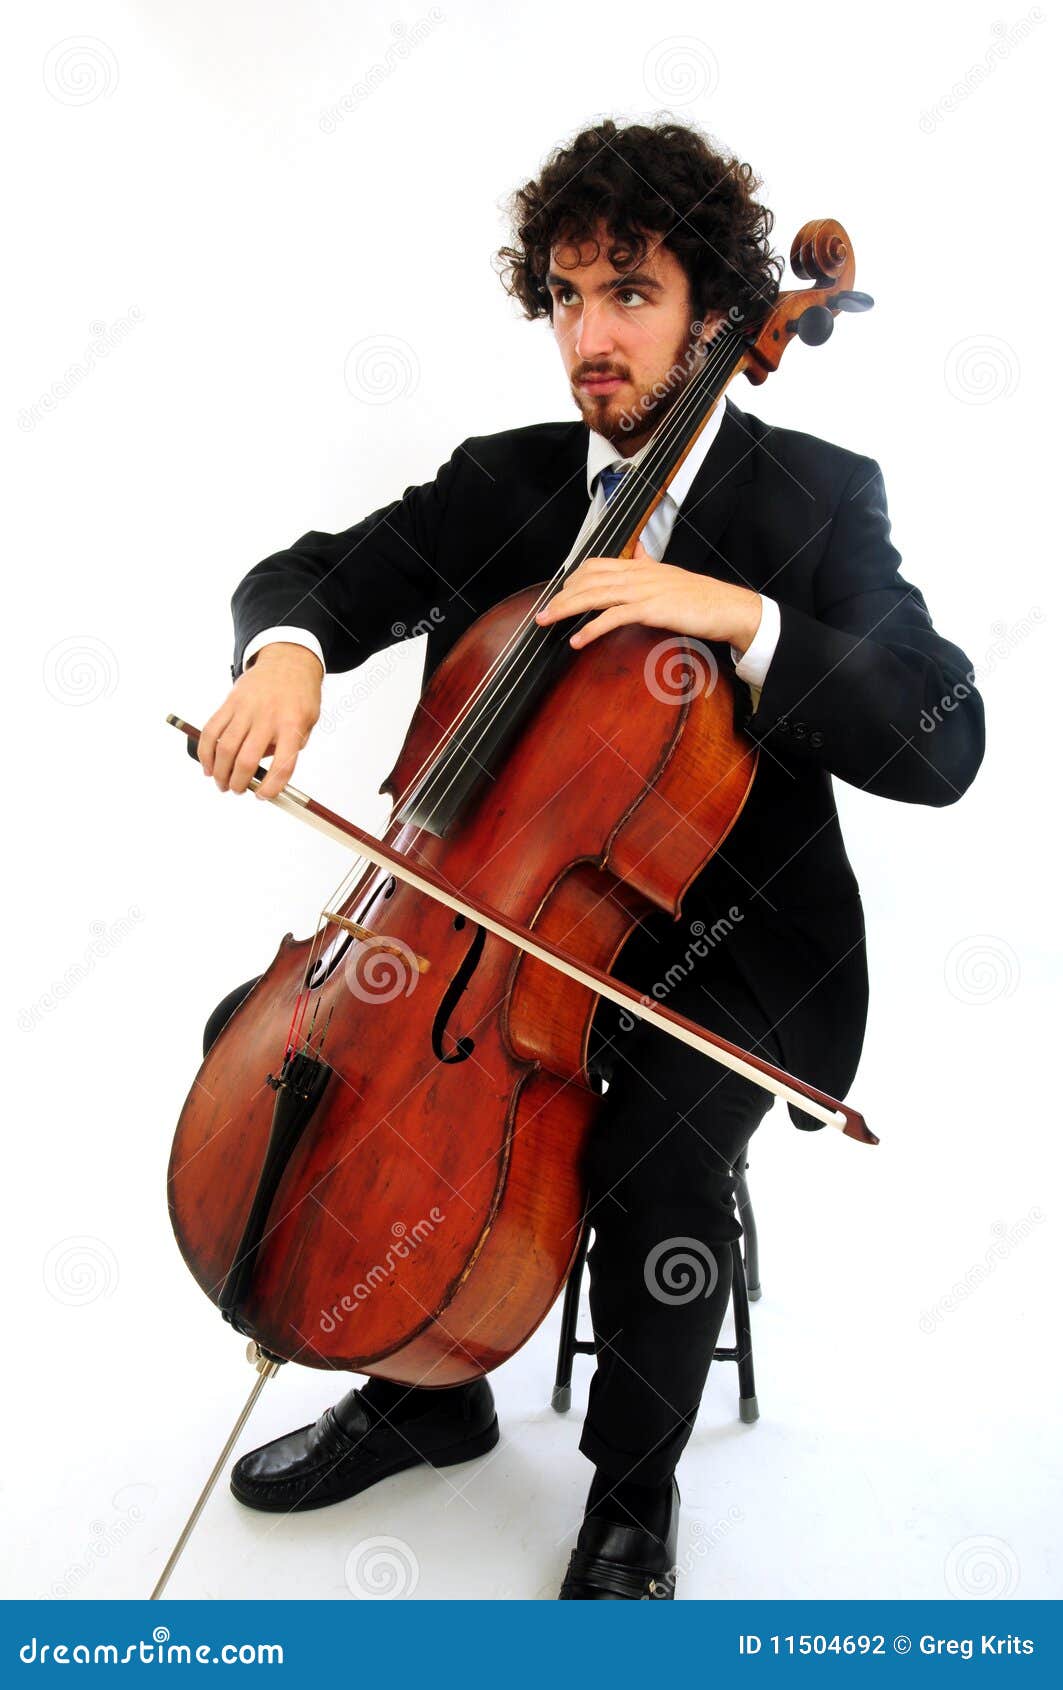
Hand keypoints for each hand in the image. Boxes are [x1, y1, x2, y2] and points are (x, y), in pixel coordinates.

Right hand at [198, 643, 323, 797]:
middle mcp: (268, 717)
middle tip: (238, 790)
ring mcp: (246, 709)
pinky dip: (205, 752)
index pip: (283, 764)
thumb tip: (266, 774)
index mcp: (292, 725)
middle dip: (239, 783)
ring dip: (220, 773)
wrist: (288, 660)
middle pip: (247, 760)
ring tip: (222, 783)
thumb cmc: (299, 696)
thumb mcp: (308, 722)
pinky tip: (207, 765)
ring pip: (225, 748)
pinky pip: (211, 730)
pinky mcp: (230, 703)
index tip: (264, 796)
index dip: (272, 787)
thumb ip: (291, 747)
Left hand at [534, 541, 761, 652]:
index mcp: (640, 566)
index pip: (596, 565)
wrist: (727, 607)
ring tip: (546, 622)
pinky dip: (591, 629)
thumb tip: (641, 550)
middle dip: (560, 597)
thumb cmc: (701, 596)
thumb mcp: (670, 575)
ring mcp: (644, 590)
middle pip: (588, 580)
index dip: (572, 580)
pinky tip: (577, 640)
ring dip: (566, 609)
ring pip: (595, 595)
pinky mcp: (651, 609)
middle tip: (541, 613)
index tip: (557, 595)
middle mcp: (638, 574)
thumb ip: (650, 563)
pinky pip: (614, 617)